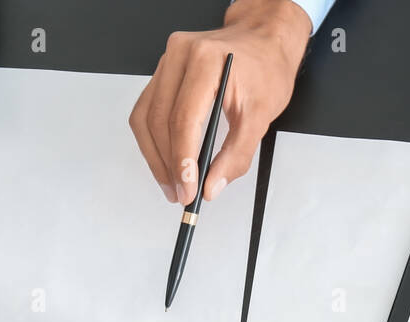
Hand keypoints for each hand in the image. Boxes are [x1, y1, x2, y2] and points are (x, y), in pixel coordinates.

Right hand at [130, 0, 311, 203]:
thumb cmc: (265, 67)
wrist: (263, 40)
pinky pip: (146, 112)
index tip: (188, 189)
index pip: (183, 119)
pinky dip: (153, 141)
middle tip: (181, 194)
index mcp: (206, 61)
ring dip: (155, 157)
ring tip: (171, 185)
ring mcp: (167, 63)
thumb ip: (237, 154)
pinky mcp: (162, 74)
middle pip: (159, 121)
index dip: (182, 161)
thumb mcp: (262, 114)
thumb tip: (213, 186)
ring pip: (145, 119)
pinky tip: (165, 161)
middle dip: (168, 165)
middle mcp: (180, 56)